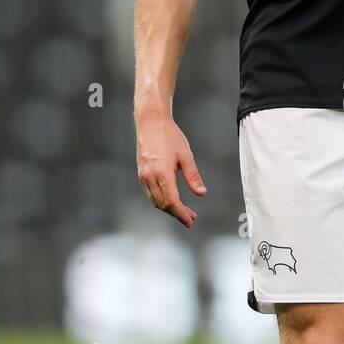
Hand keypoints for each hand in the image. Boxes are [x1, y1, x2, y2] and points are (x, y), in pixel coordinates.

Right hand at [136, 113, 206, 227]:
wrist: (150, 122)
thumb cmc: (169, 136)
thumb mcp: (186, 156)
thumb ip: (193, 176)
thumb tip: (201, 193)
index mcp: (162, 173)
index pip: (171, 202)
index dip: (181, 214)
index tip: (190, 221)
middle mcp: (149, 177)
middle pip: (162, 205)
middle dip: (177, 213)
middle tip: (191, 217)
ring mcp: (143, 176)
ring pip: (155, 200)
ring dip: (168, 208)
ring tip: (183, 209)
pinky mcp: (141, 173)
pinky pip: (150, 193)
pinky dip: (160, 200)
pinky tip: (171, 198)